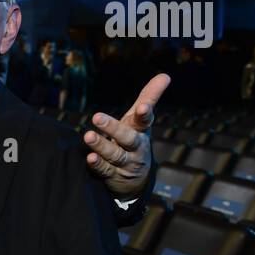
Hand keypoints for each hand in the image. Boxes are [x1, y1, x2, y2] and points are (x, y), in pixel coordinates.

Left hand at [83, 73, 170, 198]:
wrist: (135, 178)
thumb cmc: (135, 139)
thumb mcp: (141, 121)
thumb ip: (149, 98)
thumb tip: (165, 75)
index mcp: (141, 131)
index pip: (145, 122)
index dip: (144, 114)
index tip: (142, 107)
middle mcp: (136, 148)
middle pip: (128, 138)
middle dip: (113, 128)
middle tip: (96, 116)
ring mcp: (125, 163)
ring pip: (114, 155)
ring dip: (101, 146)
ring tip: (88, 136)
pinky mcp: (112, 175)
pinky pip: (104, 170)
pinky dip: (97, 165)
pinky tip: (89, 158)